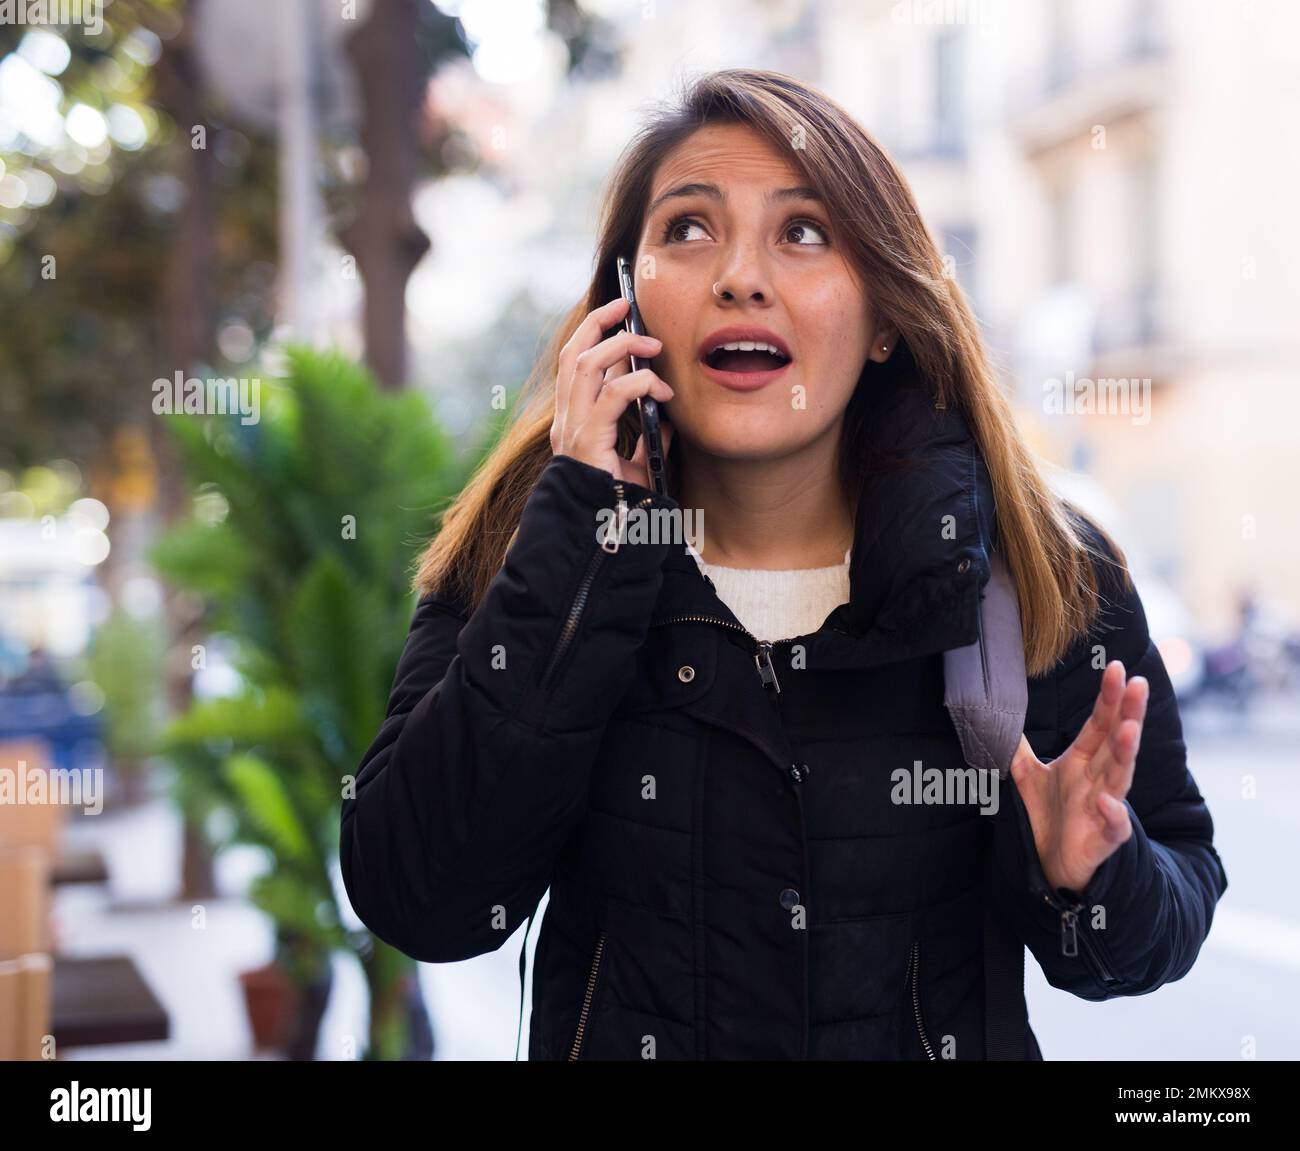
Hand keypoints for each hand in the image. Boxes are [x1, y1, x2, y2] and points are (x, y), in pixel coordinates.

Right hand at [550, 295, 674, 490]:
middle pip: (573, 354)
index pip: (574, 364)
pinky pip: (610, 396)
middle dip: (599, 322)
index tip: (620, 313)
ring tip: (651, 346)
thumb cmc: (618, 508)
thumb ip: (648, 439)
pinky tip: (660, 390)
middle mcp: (567, 421)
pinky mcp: (587, 443)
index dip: (593, 332)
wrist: (602, 541)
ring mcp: (572, 430)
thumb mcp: (637, 467)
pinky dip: (638, 384)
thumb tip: (668, 415)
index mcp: (574, 422)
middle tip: (629, 307)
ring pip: (585, 364)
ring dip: (619, 346)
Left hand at [1009, 660, 1148, 894]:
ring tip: (1130, 729)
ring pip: (1120, 777)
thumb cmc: (1048, 816)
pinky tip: (1109, 803)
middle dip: (1128, 713)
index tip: (1115, 668)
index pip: (1099, 723)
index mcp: (1082, 761)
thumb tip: (1000, 713)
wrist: (1049, 864)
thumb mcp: (1027, 775)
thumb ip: (1018, 746)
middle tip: (1138, 684)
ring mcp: (1103, 808)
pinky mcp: (1101, 840)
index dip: (1108, 697)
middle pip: (1116, 741)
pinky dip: (1114, 816)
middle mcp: (1097, 780)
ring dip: (1126, 753)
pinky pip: (1113, 828)